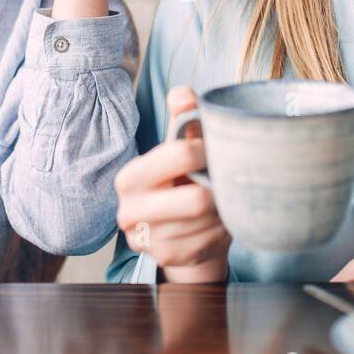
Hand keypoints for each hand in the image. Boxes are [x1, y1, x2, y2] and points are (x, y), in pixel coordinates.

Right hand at [114, 87, 231, 282]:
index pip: (181, 154)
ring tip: (218, 202)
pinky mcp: (167, 259)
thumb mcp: (177, 147)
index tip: (215, 151)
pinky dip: (220, 231)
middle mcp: (129, 211)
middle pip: (197, 199)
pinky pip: (210, 243)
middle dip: (218, 189)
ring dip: (221, 211)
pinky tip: (215, 223)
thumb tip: (184, 94)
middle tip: (223, 182)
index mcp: (130, 177)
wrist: (179, 231)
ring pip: (208, 222)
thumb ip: (181, 118)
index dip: (208, 150)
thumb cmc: (179, 180)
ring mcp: (147, 241)